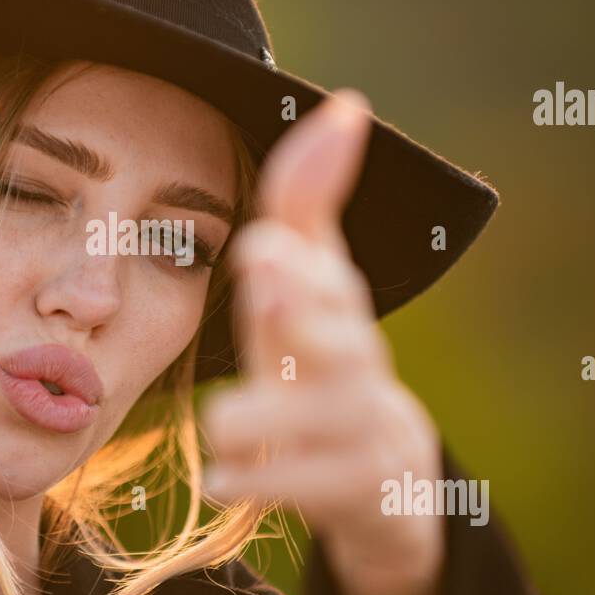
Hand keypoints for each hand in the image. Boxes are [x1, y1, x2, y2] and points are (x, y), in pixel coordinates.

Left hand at [200, 89, 445, 594]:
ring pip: (325, 421)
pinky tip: (220, 481)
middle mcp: (356, 362)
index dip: (299, 264)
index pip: (327, 279)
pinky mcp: (356, 489)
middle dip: (305, 316)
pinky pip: (314, 488)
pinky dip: (265, 483)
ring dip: (268, 417)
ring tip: (217, 423)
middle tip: (265, 292)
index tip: (260, 250)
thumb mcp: (307, 283)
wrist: (377, 469)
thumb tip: (346, 105)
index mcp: (337, 305)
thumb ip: (306, 201)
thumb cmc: (318, 355)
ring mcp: (361, 428)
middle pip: (344, 341)